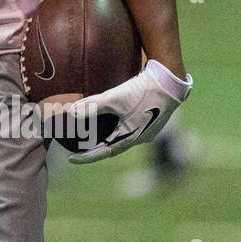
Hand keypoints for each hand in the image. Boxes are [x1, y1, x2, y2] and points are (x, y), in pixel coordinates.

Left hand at [67, 60, 191, 164]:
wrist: (169, 81)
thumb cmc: (142, 91)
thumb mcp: (114, 98)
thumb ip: (92, 105)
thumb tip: (72, 112)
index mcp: (132, 138)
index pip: (105, 152)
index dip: (87, 157)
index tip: (71, 160)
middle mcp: (140, 137)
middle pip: (114, 146)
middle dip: (96, 147)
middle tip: (79, 147)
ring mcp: (147, 129)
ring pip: (122, 137)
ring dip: (107, 136)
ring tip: (91, 134)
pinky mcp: (151, 120)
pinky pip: (129, 128)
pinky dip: (116, 127)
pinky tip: (110, 120)